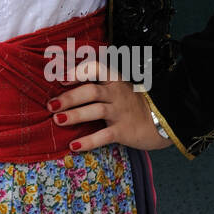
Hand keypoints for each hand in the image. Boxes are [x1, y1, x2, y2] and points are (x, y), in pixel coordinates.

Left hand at [47, 58, 173, 152]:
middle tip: (51, 105)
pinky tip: (73, 145)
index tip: (61, 78)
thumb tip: (65, 86)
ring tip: (57, 120)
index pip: (96, 68)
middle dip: (69, 97)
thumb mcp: (118, 88)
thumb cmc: (133, 104)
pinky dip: (88, 141)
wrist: (162, 122)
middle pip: (91, 91)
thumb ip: (98, 85)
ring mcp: (120, 112)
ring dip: (75, 115)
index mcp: (114, 80)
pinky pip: (104, 136)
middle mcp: (117, 94)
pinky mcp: (124, 131)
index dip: (78, 71)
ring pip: (96, 110)